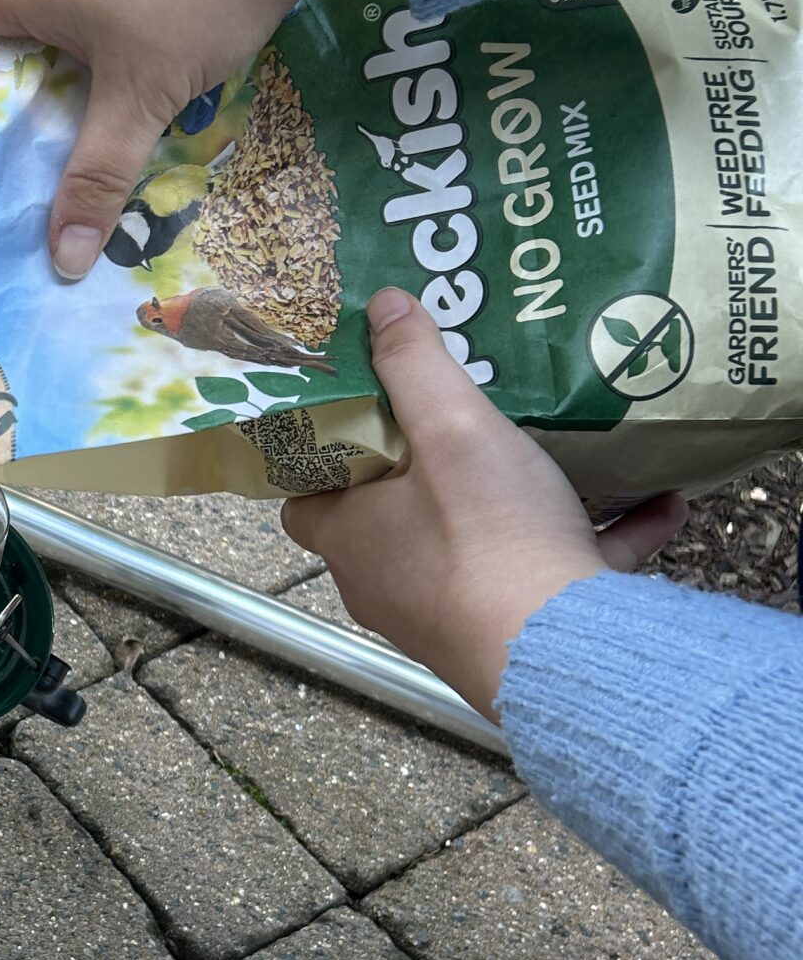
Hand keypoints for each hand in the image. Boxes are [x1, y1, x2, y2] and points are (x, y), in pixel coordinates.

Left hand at [280, 290, 687, 719]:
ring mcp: (449, 613)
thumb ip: (415, 364)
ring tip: (553, 453)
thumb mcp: (450, 426)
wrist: (563, 652)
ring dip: (519, 502)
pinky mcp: (514, 633)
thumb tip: (383, 307)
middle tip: (459, 419)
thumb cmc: (488, 538)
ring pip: (478, 545)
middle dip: (425, 472)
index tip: (358, 412)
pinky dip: (596, 541)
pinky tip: (656, 504)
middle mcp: (387, 583)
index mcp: (350, 536)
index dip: (322, 456)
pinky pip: (552, 576)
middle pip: (391, 516)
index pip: (304, 497)